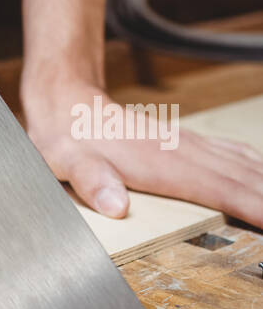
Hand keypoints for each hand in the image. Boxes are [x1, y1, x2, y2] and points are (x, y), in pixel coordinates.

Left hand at [23, 81, 262, 227]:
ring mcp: (185, 145)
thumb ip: (90, 181)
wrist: (66, 101)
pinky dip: (252, 168)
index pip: (221, 190)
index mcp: (163, 163)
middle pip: (242, 178)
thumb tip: (114, 204)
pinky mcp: (182, 144)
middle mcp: (182, 151)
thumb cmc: (65, 137)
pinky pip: (229, 156)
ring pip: (241, 165)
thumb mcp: (65, 161)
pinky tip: (259, 173)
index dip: (254, 207)